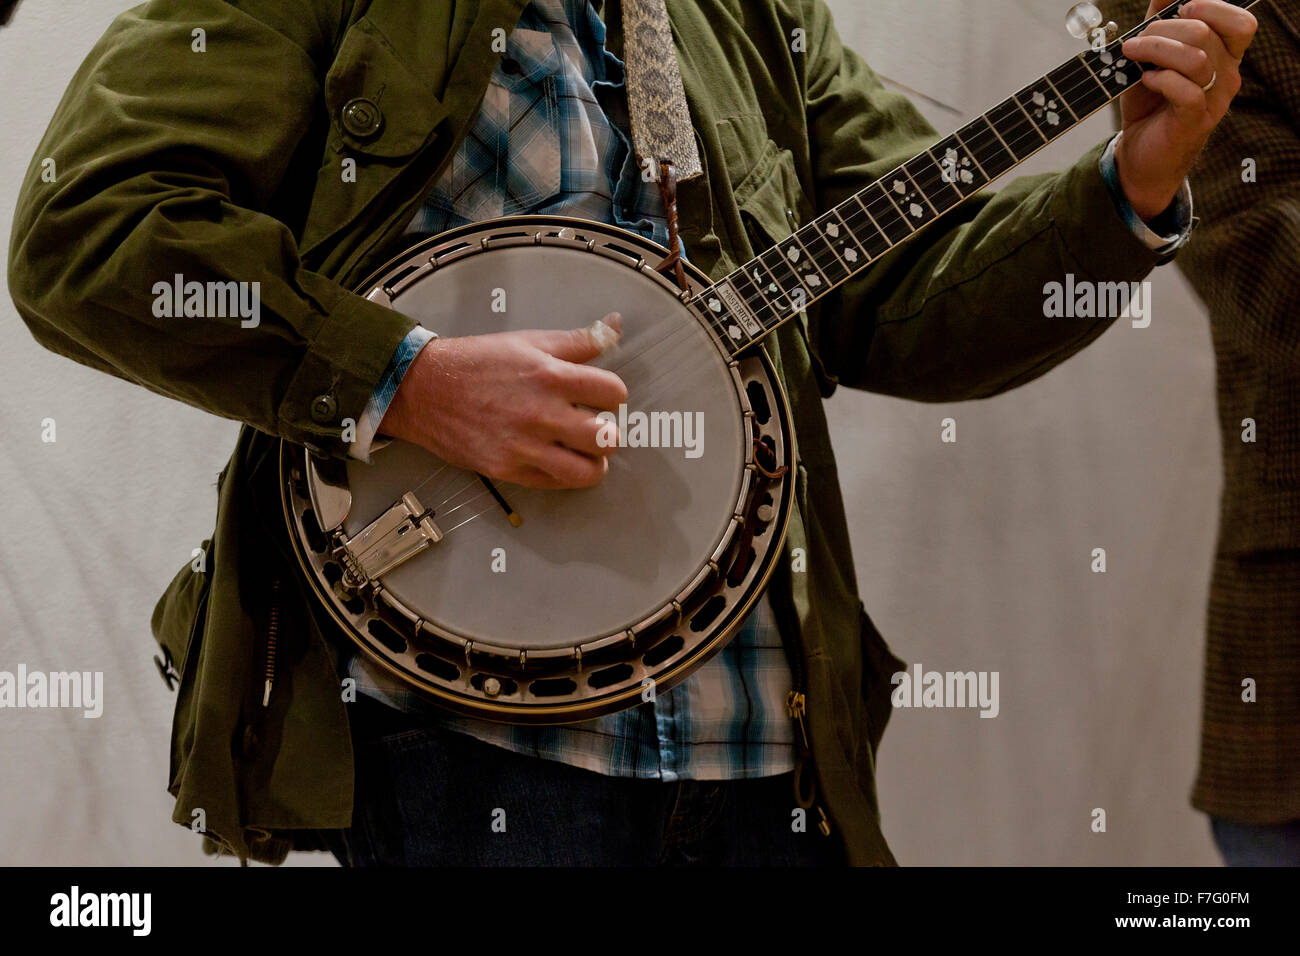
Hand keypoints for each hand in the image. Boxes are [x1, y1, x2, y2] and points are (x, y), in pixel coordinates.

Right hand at [378, 314, 626, 489]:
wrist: (423, 389)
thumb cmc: (477, 362)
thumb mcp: (529, 341)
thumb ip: (579, 340)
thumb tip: (616, 325)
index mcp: (551, 376)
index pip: (614, 393)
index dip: (612, 395)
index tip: (600, 397)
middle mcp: (542, 414)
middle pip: (608, 438)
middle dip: (606, 432)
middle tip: (591, 426)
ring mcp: (526, 447)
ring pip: (588, 472)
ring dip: (592, 462)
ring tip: (580, 451)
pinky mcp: (509, 470)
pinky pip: (556, 484)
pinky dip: (563, 474)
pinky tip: (554, 458)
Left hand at [1116, 0, 1256, 219]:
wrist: (1139, 154)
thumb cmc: (1149, 104)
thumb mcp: (1153, 58)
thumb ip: (1161, 23)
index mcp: (1224, 57)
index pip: (1241, 22)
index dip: (1212, 7)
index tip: (1179, 10)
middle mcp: (1227, 76)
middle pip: (1206, 34)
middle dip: (1164, 29)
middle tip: (1137, 40)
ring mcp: (1214, 101)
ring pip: (1196, 59)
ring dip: (1156, 50)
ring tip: (1133, 55)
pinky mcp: (1195, 122)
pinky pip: (1186, 90)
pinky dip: (1161, 79)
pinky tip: (1146, 80)